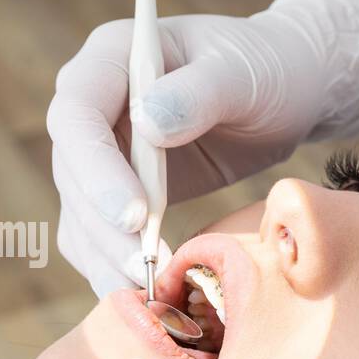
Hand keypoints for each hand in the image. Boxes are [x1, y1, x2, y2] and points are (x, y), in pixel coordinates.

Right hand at [47, 0, 358, 295]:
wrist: (285, 94)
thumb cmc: (266, 69)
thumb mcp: (242, 74)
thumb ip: (200, 93)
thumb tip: (148, 123)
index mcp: (112, 59)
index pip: (78, 115)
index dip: (96, 168)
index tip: (133, 214)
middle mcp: (95, 105)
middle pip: (73, 173)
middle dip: (102, 227)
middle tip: (141, 269)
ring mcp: (103, 153)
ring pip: (81, 213)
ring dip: (105, 258)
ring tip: (144, 298)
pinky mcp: (121, 193)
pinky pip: (103, 236)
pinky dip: (117, 267)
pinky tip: (146, 298)